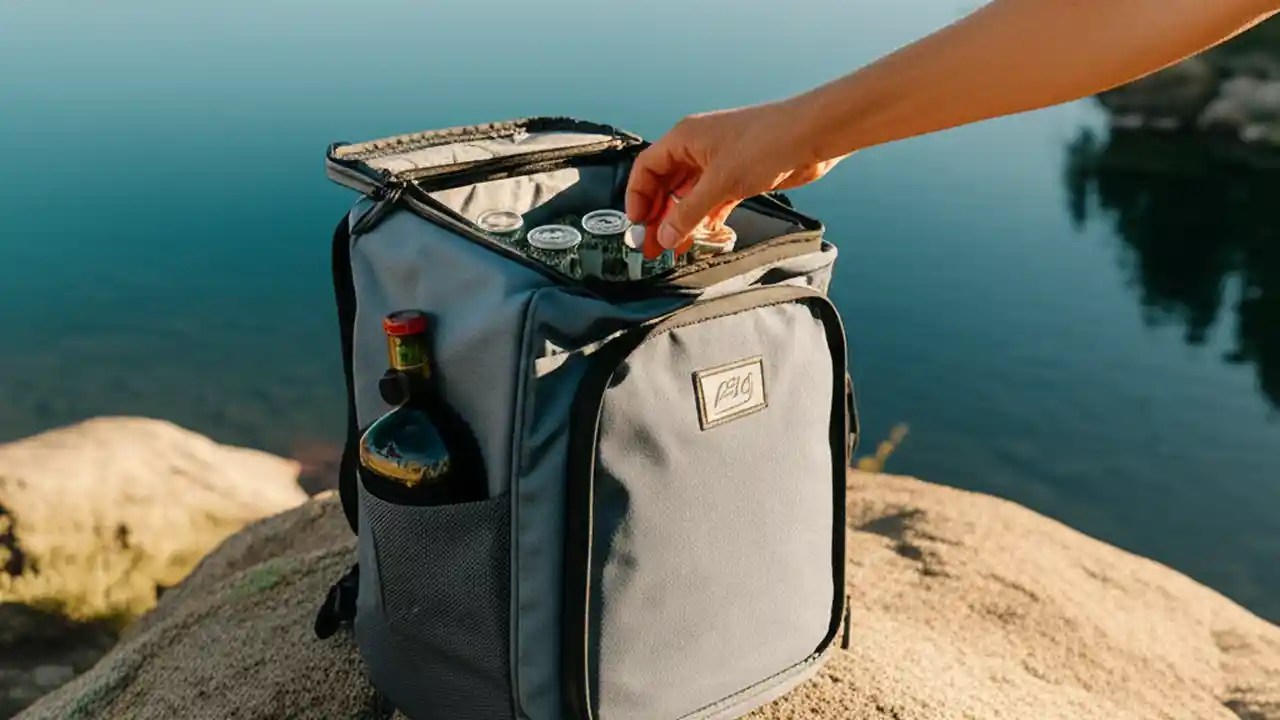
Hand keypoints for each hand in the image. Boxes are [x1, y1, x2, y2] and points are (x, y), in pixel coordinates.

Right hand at [625, 101, 841, 257]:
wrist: (811, 137)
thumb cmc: (768, 141)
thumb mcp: (720, 182)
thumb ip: (689, 212)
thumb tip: (665, 234)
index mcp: (685, 138)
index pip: (647, 168)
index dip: (637, 196)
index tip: (637, 223)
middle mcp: (698, 149)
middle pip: (666, 185)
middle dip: (658, 215)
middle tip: (652, 245)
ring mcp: (719, 163)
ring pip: (689, 196)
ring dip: (681, 221)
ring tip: (674, 248)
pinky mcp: (738, 177)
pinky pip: (712, 202)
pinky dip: (705, 219)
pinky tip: (703, 237)